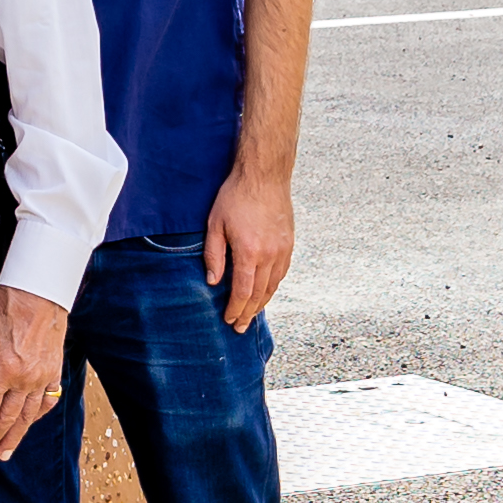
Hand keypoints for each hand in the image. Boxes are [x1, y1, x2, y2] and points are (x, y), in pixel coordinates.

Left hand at [0, 286, 67, 461]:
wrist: (42, 288)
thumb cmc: (9, 303)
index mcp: (5, 369)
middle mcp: (26, 378)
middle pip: (6, 418)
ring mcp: (43, 376)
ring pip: (27, 416)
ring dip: (15, 436)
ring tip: (4, 452)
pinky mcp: (54, 370)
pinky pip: (47, 401)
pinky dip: (37, 416)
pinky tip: (29, 424)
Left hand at [202, 170, 294, 330]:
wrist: (264, 175)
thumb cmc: (235, 197)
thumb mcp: (215, 224)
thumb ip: (214, 255)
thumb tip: (213, 282)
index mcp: (250, 252)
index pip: (243, 291)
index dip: (235, 309)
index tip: (228, 319)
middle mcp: (270, 255)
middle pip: (260, 294)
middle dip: (248, 312)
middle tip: (239, 327)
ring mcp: (282, 250)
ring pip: (273, 286)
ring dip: (262, 303)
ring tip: (251, 314)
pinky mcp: (289, 243)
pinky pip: (282, 273)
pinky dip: (272, 287)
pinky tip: (265, 292)